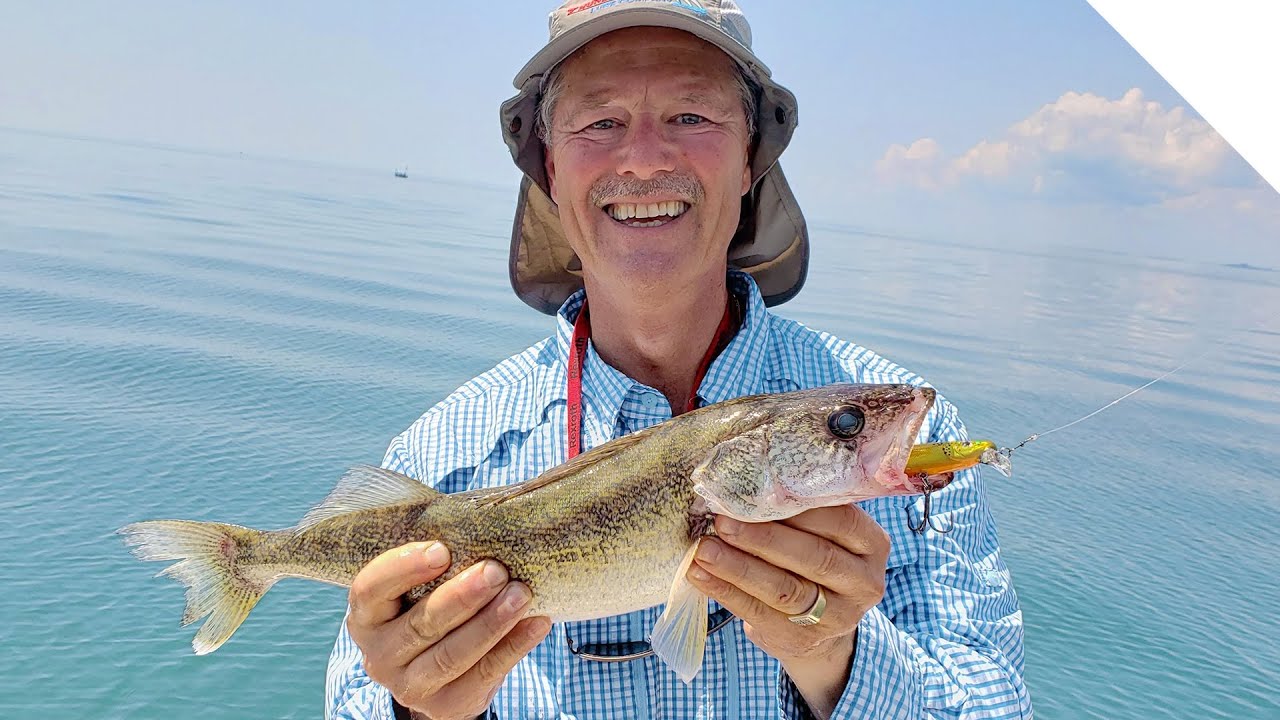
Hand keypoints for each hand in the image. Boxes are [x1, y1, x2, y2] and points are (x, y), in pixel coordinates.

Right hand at [346, 542, 551, 719]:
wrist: (438, 676)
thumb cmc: (431, 608)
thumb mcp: (418, 589)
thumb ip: (435, 562)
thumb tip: (483, 520)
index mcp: (366, 617)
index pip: (370, 589)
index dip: (402, 568)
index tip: (441, 549)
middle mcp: (380, 655)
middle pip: (420, 624)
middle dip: (462, 596)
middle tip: (496, 570)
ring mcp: (410, 685)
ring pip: (452, 655)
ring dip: (491, 622)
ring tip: (522, 594)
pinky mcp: (445, 706)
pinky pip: (483, 675)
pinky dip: (514, 646)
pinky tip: (537, 622)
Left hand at [685, 505, 890, 716]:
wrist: (822, 626)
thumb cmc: (814, 559)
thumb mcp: (826, 534)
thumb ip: (804, 510)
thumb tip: (749, 481)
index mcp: (872, 544)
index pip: (840, 520)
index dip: (798, 507)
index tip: (756, 492)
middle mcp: (863, 582)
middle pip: (813, 557)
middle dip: (763, 537)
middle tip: (722, 520)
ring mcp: (838, 617)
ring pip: (784, 588)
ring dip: (739, 567)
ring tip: (705, 549)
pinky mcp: (803, 639)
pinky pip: (759, 613)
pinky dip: (725, 591)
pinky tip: (700, 574)